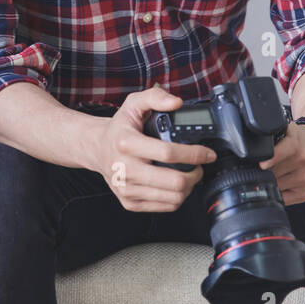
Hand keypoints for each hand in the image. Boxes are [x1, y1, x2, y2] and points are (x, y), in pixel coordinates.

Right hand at [86, 86, 216, 212]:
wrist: (97, 149)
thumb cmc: (120, 128)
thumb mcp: (133, 103)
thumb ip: (155, 97)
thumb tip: (176, 102)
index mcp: (126, 143)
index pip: (168, 153)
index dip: (194, 154)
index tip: (207, 154)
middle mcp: (124, 168)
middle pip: (174, 182)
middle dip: (195, 174)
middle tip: (199, 166)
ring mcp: (126, 188)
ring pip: (173, 197)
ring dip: (189, 187)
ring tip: (189, 174)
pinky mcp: (129, 202)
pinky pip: (165, 207)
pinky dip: (177, 197)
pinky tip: (175, 185)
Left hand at [260, 122, 304, 205]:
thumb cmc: (299, 141)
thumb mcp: (286, 130)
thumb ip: (270, 135)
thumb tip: (252, 145)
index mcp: (296, 143)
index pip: (283, 151)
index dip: (271, 159)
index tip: (263, 164)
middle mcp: (304, 161)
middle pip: (273, 173)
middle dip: (265, 172)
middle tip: (266, 166)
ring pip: (277, 186)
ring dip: (272, 182)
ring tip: (277, 173)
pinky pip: (284, 199)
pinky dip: (279, 193)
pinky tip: (283, 183)